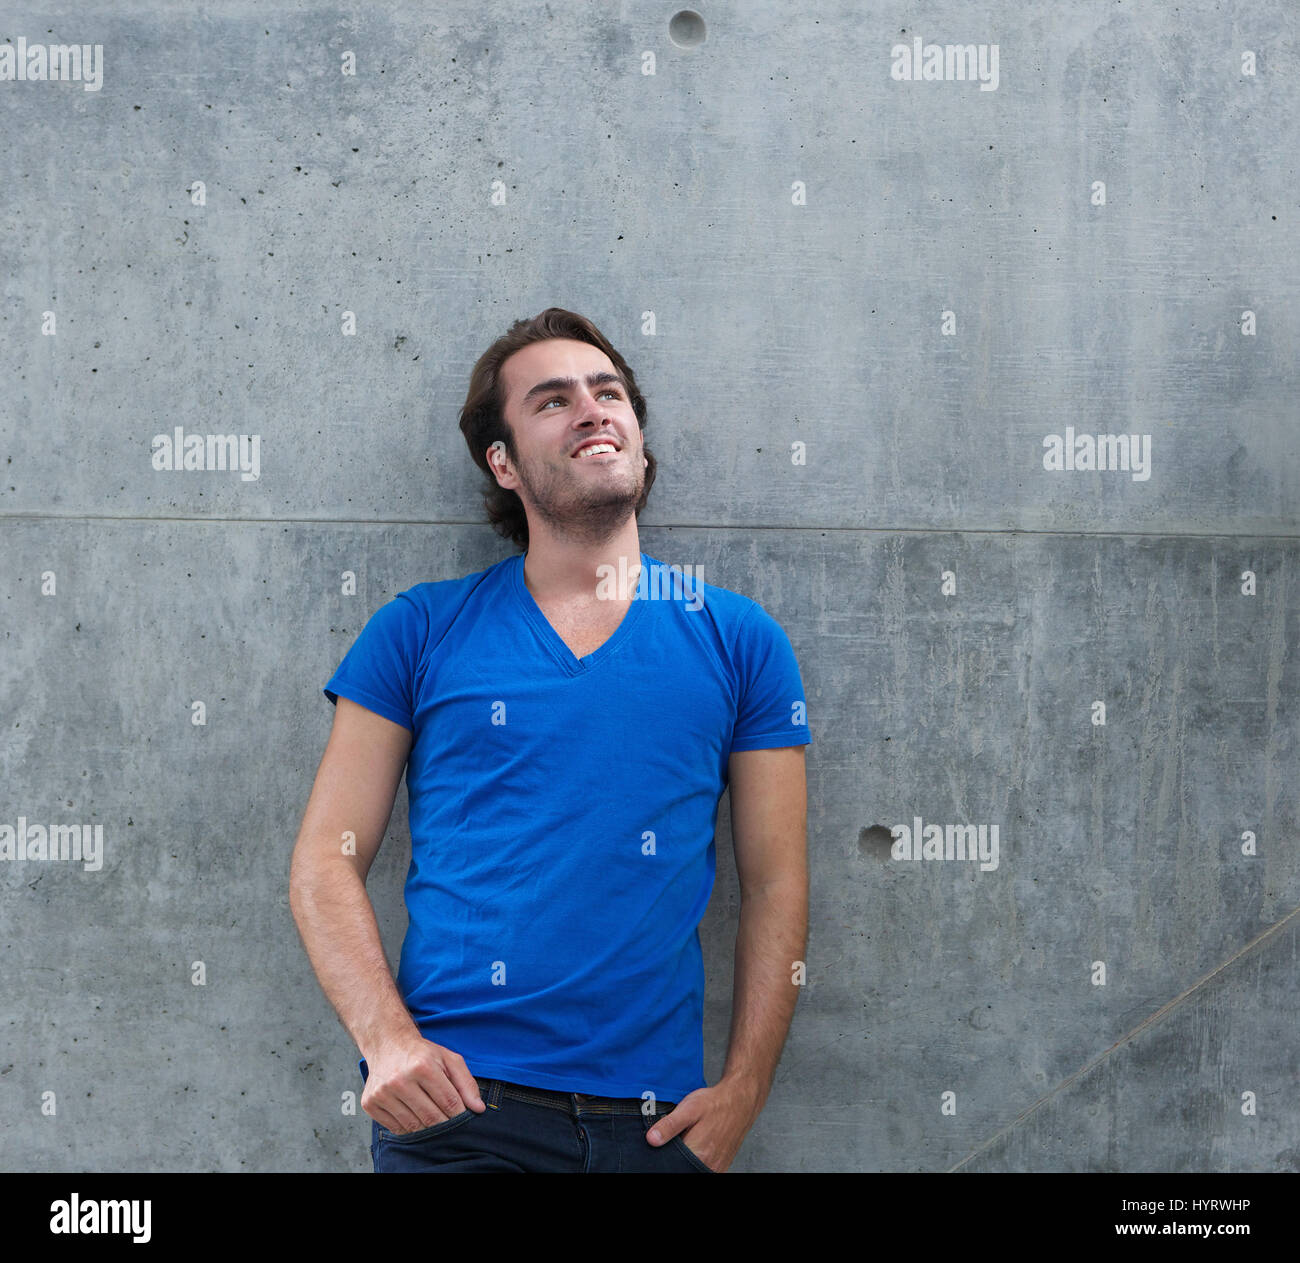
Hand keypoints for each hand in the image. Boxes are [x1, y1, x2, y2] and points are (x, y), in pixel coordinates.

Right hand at [360, 1032, 485, 1134]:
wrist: (388, 1045)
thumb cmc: (422, 1054)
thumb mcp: (449, 1059)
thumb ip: (466, 1083)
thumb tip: (478, 1109)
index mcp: (422, 1066)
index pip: (449, 1102)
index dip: (459, 1114)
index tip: (462, 1117)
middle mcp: (400, 1079)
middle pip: (431, 1117)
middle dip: (445, 1123)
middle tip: (448, 1121)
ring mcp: (382, 1093)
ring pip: (414, 1126)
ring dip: (427, 1127)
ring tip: (431, 1117)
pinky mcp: (370, 1103)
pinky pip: (396, 1128)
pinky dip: (409, 1128)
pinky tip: (413, 1114)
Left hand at [643, 1078, 760, 1172]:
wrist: (740, 1101)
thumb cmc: (715, 1103)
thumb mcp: (689, 1108)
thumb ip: (669, 1125)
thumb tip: (651, 1139)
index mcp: (698, 1153)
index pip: (671, 1163)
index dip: (664, 1152)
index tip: (664, 1142)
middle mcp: (708, 1165)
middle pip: (681, 1166)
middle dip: (676, 1155)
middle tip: (681, 1135)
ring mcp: (716, 1167)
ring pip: (691, 1168)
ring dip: (686, 1157)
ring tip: (690, 1137)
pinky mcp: (721, 1166)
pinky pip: (702, 1168)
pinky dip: (696, 1159)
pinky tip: (697, 1144)